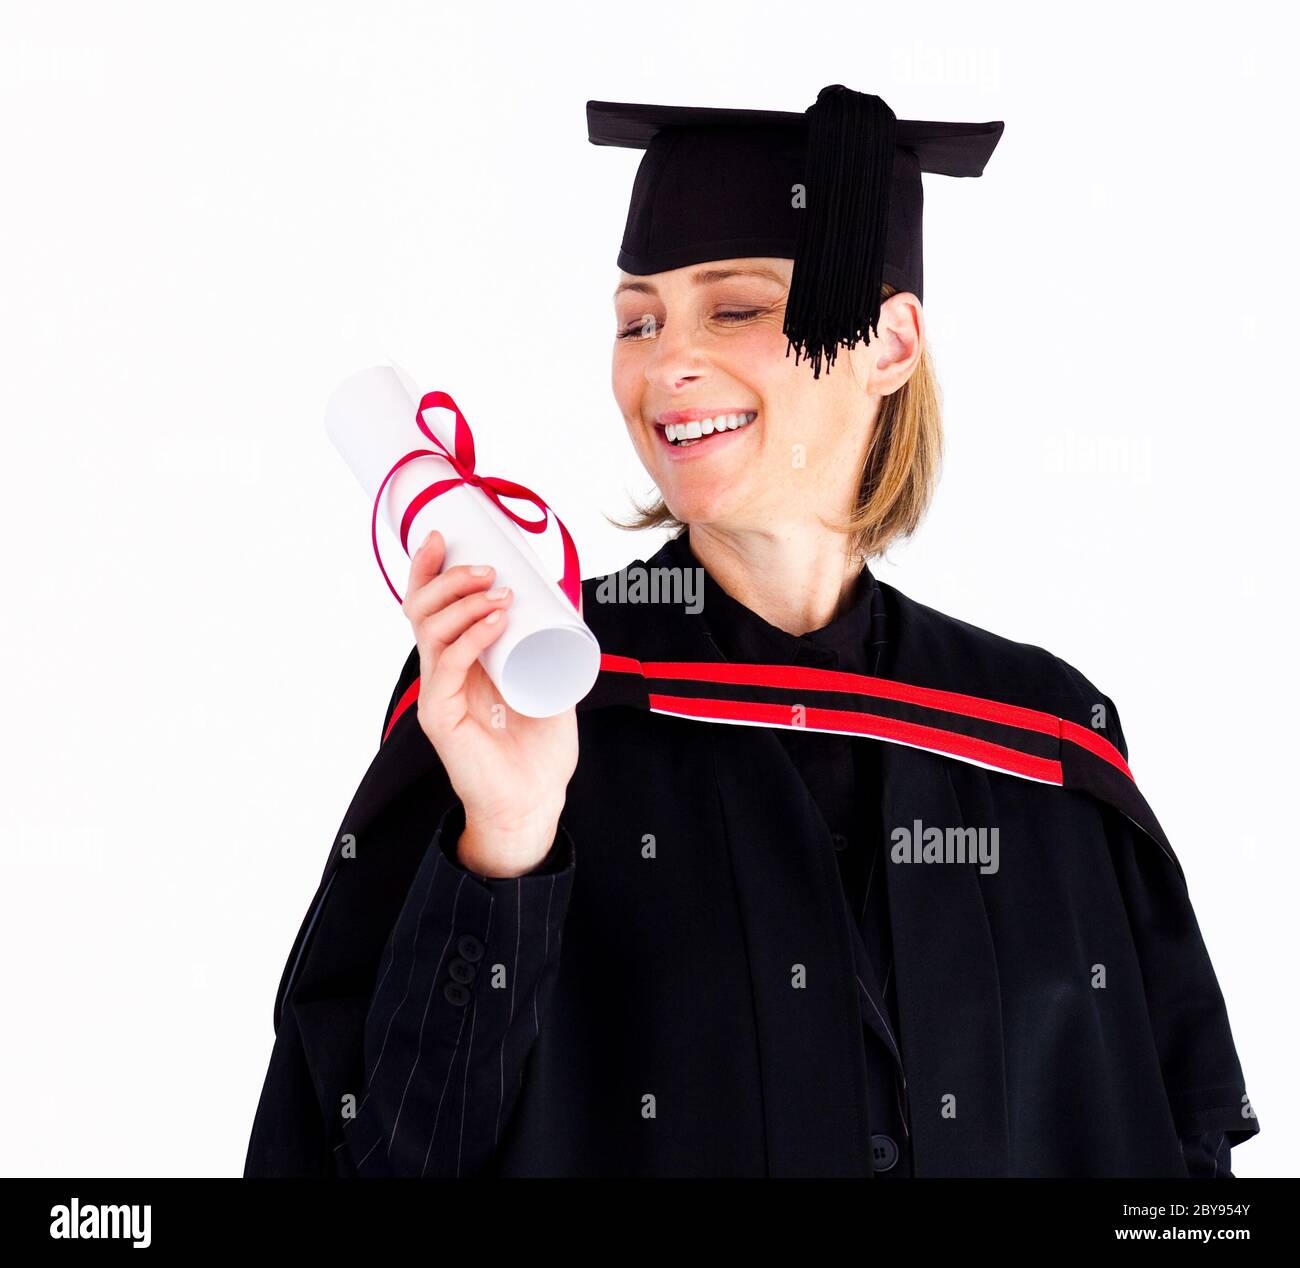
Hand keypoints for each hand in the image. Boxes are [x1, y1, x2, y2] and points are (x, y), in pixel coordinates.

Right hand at [403, 530, 578, 876]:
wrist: (536, 800)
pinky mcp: (440, 716)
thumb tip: (567, 598)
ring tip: (498, 592)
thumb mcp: (551, 680)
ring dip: (462, 602)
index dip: (430, 569)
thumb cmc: (540, 746)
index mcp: (459, 659)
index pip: (430, 605)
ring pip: (429, 632)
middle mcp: (441, 671)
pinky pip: (446, 667)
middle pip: (421, 610)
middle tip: (488, 568)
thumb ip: (551, 645)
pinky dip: (468, 638)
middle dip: (448, 578)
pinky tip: (494, 621)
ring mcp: (437, 693)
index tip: (443, 536)